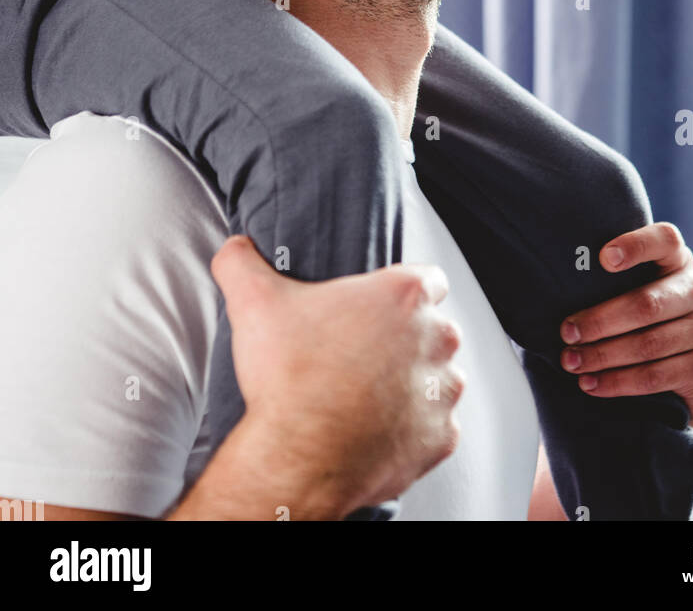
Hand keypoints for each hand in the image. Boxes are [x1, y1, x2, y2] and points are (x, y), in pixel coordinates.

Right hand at [211, 237, 464, 517]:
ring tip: (369, 394)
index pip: (428, 279)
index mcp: (405, 296)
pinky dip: (415, 428)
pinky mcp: (441, 436)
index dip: (404, 292)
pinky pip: (436, 425)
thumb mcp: (254, 302)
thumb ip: (243, 263)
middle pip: (435, 329)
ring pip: (439, 378)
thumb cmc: (287, 378)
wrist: (297, 459)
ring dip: (414, 384)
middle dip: (408, 340)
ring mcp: (441, 391)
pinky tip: (379, 427)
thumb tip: (235, 248)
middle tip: (364, 355)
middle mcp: (436, 338)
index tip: (378, 309)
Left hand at [559, 223, 692, 426]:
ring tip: (571, 362)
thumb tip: (552, 277)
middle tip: (566, 332)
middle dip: (600, 321)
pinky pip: (656, 376)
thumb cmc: (647, 319)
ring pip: (649, 344)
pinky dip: (619, 382)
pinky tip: (593, 384)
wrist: (691, 367)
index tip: (603, 258)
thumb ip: (612, 279)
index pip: (665, 240)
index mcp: (677, 262)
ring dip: (603, 356)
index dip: (636, 245)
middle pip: (647, 303)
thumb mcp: (638, 288)